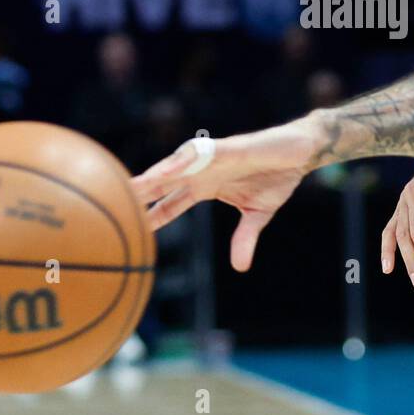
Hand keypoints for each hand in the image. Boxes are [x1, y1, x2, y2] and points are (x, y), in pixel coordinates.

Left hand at [130, 120, 318, 272]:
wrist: (302, 151)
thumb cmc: (277, 176)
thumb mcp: (258, 215)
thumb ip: (245, 238)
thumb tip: (240, 267)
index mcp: (206, 187)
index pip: (170, 204)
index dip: (151, 217)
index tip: (128, 232)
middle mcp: (203, 171)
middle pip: (164, 183)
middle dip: (139, 193)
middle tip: (112, 203)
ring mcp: (214, 158)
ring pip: (177, 166)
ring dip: (155, 175)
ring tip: (134, 186)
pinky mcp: (230, 147)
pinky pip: (204, 152)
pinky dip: (187, 159)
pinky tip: (171, 167)